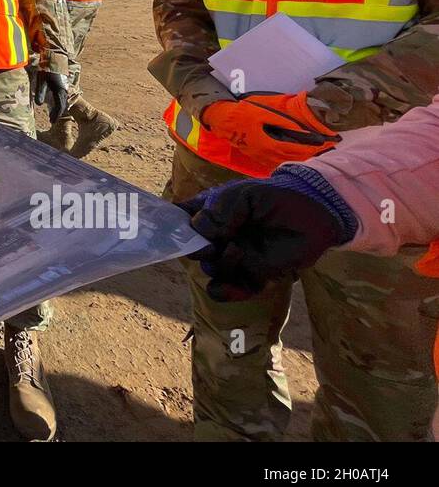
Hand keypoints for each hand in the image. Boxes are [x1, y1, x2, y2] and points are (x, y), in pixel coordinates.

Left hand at [32, 70, 68, 124]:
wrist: (54, 58)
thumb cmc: (47, 69)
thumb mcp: (42, 81)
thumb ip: (40, 93)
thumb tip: (39, 105)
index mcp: (60, 91)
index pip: (60, 107)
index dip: (56, 115)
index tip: (52, 122)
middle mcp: (64, 90)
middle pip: (62, 105)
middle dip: (57, 113)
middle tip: (51, 120)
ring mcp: (65, 87)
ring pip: (63, 101)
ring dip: (58, 108)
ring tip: (52, 114)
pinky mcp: (63, 84)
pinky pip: (63, 96)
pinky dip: (59, 102)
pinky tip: (54, 102)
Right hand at [182, 167, 356, 300]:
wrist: (313, 215)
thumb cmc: (274, 198)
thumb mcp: (242, 195)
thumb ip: (218, 211)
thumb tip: (199, 232)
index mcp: (210, 214)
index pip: (180, 222)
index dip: (172, 228)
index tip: (173, 232)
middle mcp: (217, 237)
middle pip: (192, 250)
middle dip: (198, 248)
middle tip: (213, 243)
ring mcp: (233, 257)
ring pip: (210, 269)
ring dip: (220, 263)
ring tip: (238, 251)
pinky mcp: (252, 276)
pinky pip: (229, 291)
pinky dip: (225, 292)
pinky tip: (228, 286)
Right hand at [201, 97, 338, 172]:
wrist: (222, 119)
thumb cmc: (243, 114)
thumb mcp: (264, 113)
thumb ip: (284, 122)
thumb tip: (302, 129)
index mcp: (270, 144)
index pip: (298, 149)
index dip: (313, 148)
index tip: (327, 145)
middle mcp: (266, 154)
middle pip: (294, 158)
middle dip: (310, 155)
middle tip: (326, 151)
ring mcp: (260, 157)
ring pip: (285, 162)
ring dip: (300, 160)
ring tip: (315, 156)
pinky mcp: (257, 156)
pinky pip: (276, 162)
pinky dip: (288, 161)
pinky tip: (295, 159)